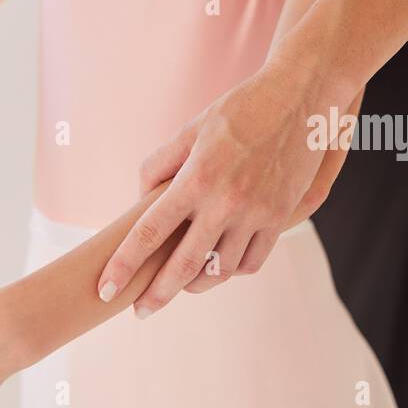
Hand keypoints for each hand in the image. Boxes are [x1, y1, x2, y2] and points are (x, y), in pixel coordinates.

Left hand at [96, 60, 348, 314]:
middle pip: (182, 265)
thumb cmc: (239, 110)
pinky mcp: (280, 218)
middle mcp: (226, 202)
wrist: (300, 96)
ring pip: (220, 271)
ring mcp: (257, 213)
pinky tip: (217, 267)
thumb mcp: (190, 130)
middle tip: (140, 311)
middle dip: (157, 295)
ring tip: (180, 286)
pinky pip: (251, 262)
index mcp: (196, 179)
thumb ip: (159, 166)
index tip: (106, 289)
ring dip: (195, 284)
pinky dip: (231, 270)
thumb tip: (139, 202)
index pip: (149, 232)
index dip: (124, 265)